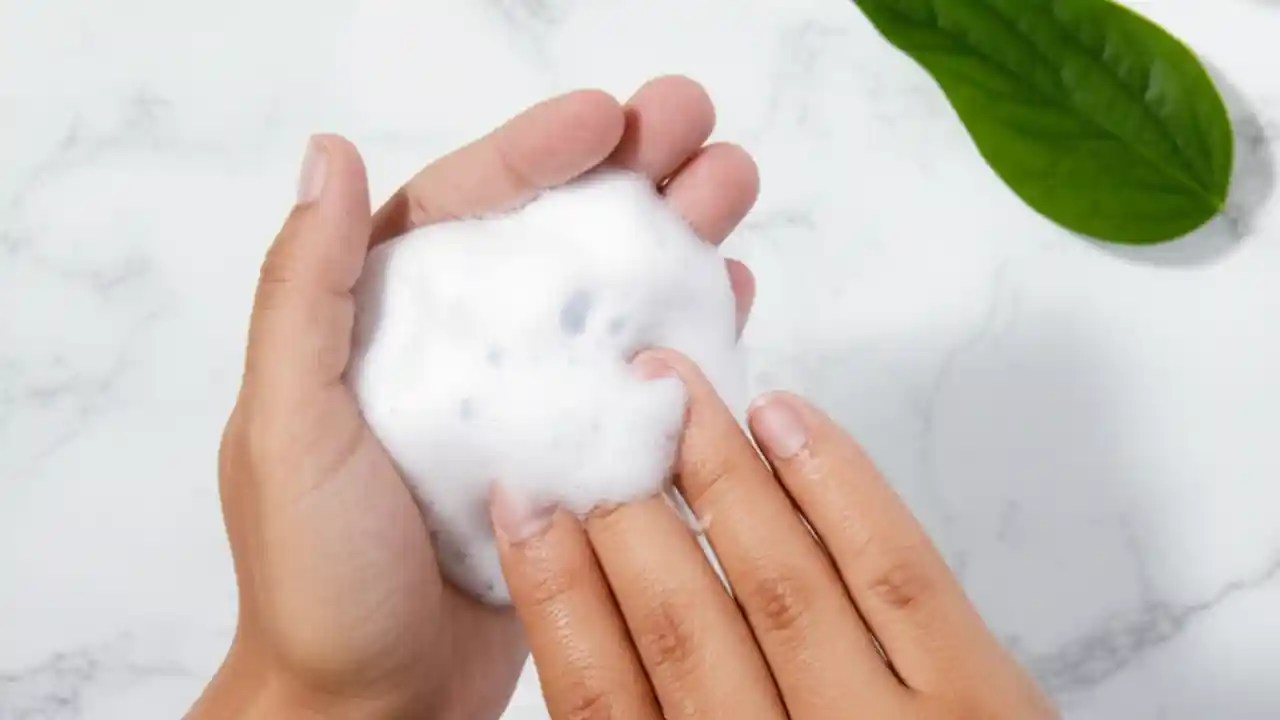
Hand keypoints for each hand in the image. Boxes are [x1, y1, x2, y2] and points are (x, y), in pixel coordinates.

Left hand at [189, 76, 760, 718]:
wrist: (375, 705)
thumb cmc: (316, 580)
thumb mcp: (288, 427)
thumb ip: (305, 293)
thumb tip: (328, 155)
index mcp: (387, 322)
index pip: (466, 206)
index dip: (538, 150)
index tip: (611, 116)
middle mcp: (464, 350)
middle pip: (556, 236)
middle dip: (631, 170)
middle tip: (700, 125)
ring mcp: (526, 403)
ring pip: (609, 296)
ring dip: (672, 234)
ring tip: (731, 189)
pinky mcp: (575, 459)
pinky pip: (640, 380)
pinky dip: (686, 332)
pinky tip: (727, 289)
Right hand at [493, 352, 1057, 718]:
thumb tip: (602, 620)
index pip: (600, 698)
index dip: (554, 590)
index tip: (524, 503)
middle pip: (679, 625)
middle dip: (626, 506)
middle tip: (597, 415)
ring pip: (777, 581)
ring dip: (715, 472)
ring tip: (672, 390)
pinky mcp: (980, 701)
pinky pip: (894, 568)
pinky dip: (833, 485)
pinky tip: (786, 420)